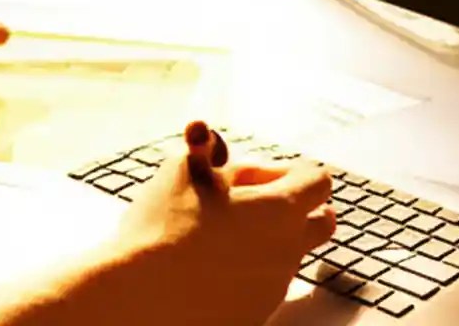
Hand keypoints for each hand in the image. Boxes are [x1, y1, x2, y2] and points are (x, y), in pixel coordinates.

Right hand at [113, 122, 335, 325]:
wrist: (137, 296)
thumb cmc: (162, 227)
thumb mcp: (185, 169)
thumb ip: (215, 154)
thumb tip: (225, 150)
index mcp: (281, 209)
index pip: (317, 181)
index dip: (294, 171)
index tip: (267, 174)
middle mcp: (288, 250)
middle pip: (321, 223)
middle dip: (304, 208)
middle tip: (270, 204)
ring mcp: (273, 288)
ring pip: (287, 256)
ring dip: (269, 242)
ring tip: (221, 237)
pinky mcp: (255, 316)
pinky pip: (261, 288)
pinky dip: (247, 274)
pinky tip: (211, 270)